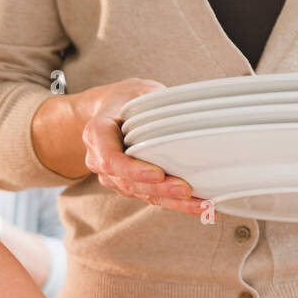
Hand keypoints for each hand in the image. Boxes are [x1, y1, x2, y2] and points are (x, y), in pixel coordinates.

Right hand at [76, 78, 206, 215]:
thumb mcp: (137, 91)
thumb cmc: (125, 100)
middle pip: (128, 182)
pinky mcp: (129, 185)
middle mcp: (100, 160)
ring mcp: (113, 176)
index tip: (157, 174)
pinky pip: (150, 197)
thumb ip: (154, 102)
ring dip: (171, 201)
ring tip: (200, 205)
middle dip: (158, 189)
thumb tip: (187, 111)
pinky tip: (198, 206)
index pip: (110, 159)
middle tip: (185, 190)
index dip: (133, 170)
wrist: (110, 111)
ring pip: (141, 193)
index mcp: (97, 134)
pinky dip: (175, 204)